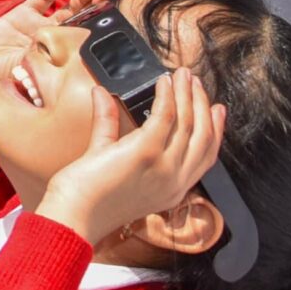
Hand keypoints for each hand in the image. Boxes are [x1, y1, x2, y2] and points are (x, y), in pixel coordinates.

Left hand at [37, 68, 225, 249]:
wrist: (73, 214)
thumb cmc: (86, 194)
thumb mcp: (108, 158)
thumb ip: (108, 125)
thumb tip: (101, 94)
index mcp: (173, 189)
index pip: (206, 157)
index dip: (215, 130)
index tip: (217, 109)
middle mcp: (175, 181)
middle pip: (202, 137)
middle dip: (202, 105)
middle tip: (196, 82)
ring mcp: (164, 168)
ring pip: (188, 124)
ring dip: (188, 95)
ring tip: (183, 75)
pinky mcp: (146, 152)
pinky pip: (166, 117)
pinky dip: (168, 96)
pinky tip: (164, 82)